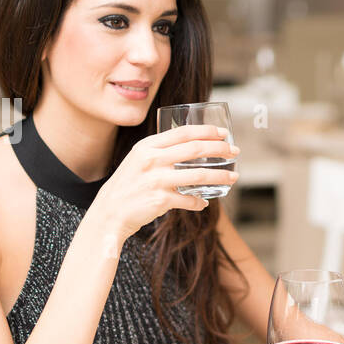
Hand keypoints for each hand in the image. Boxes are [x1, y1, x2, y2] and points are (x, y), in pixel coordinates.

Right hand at [89, 124, 239, 245]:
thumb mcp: (139, 160)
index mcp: (148, 146)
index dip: (207, 131)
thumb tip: (191, 148)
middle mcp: (152, 159)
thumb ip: (160, 152)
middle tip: (235, 151)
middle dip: (220, 149)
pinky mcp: (160, 200)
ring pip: (198, 175)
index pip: (183, 132)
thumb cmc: (128, 186)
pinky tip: (204, 203)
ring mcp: (156, 180)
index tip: (224, 133)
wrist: (109, 212)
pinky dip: (199, 202)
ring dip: (220, 176)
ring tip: (233, 177)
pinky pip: (188, 200)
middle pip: (195, 149)